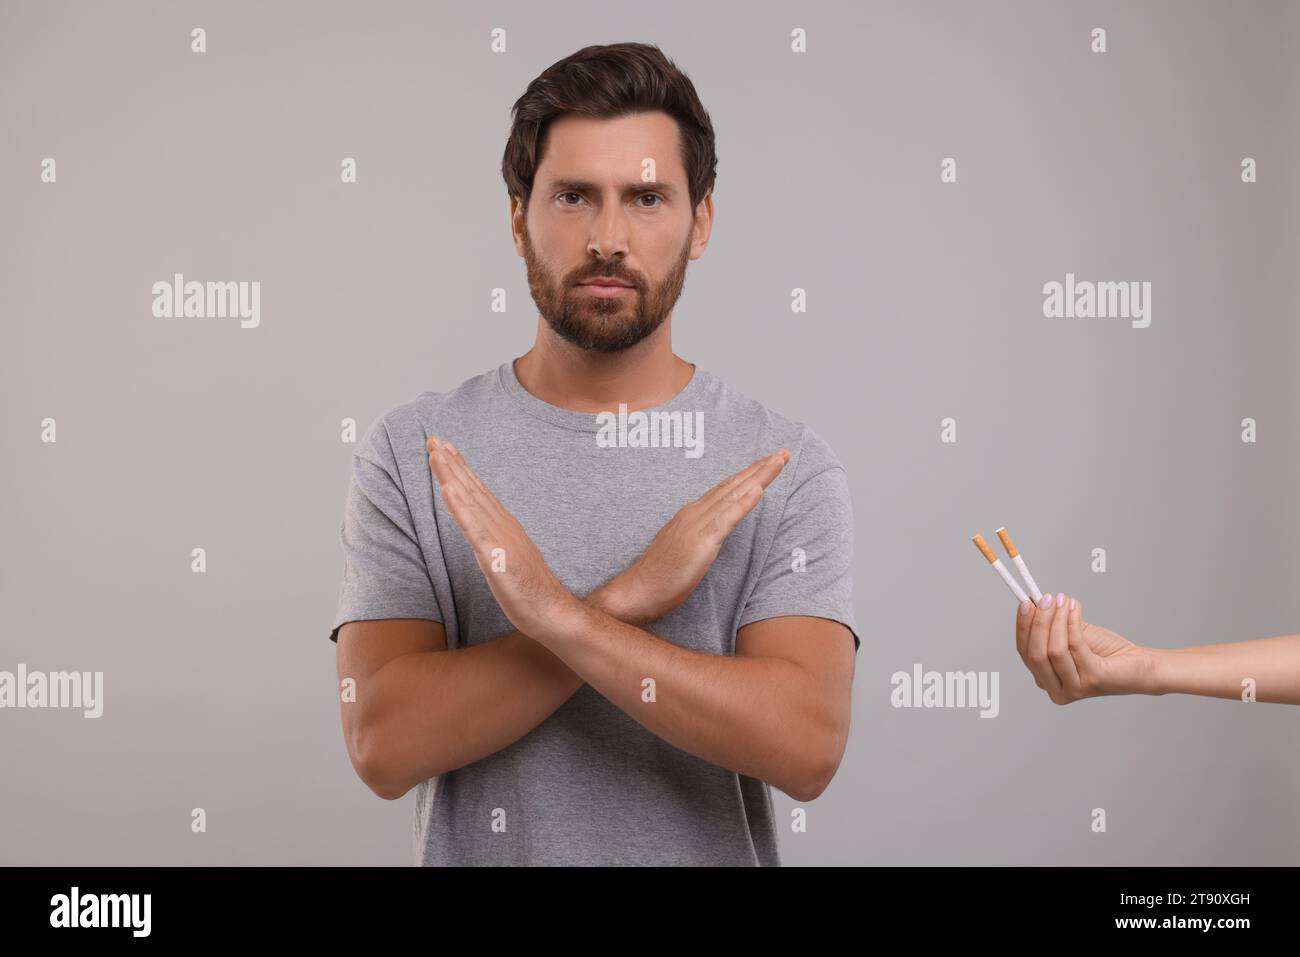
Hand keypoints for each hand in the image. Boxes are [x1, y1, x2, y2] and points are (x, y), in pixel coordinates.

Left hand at [427, 435, 576, 639]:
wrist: (552, 611)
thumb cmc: (530, 590)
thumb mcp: (507, 559)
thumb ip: (493, 541)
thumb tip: (478, 533)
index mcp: (504, 525)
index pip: (479, 491)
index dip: (461, 468)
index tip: (445, 448)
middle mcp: (502, 525)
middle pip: (473, 488)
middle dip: (451, 463)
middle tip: (433, 438)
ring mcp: (500, 538)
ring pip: (470, 501)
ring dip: (452, 475)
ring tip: (436, 453)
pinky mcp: (497, 556)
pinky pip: (474, 528)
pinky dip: (460, 507)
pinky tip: (448, 490)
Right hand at [613, 449, 789, 624]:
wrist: (638, 590)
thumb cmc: (660, 574)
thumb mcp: (684, 547)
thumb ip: (700, 534)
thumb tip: (716, 530)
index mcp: (692, 513)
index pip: (725, 488)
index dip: (748, 473)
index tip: (767, 461)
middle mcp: (695, 513)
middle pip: (733, 485)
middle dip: (760, 467)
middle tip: (783, 452)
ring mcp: (698, 526)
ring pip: (734, 495)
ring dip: (758, 476)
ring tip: (778, 461)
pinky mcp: (701, 543)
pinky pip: (726, 520)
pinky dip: (743, 503)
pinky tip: (758, 489)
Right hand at [1015, 592, 1157, 702]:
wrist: (1139, 663)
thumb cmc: (1106, 651)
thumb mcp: (1071, 635)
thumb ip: (1051, 625)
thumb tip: (1034, 603)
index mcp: (1045, 680)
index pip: (1024, 652)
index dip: (1023, 626)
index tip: (1025, 602)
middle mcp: (1055, 690)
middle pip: (1035, 653)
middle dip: (1039, 622)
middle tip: (1046, 599)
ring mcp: (1073, 688)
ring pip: (1053, 650)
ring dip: (1057, 620)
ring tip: (1064, 600)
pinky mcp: (1092, 680)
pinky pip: (1075, 646)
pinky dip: (1072, 623)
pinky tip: (1075, 608)